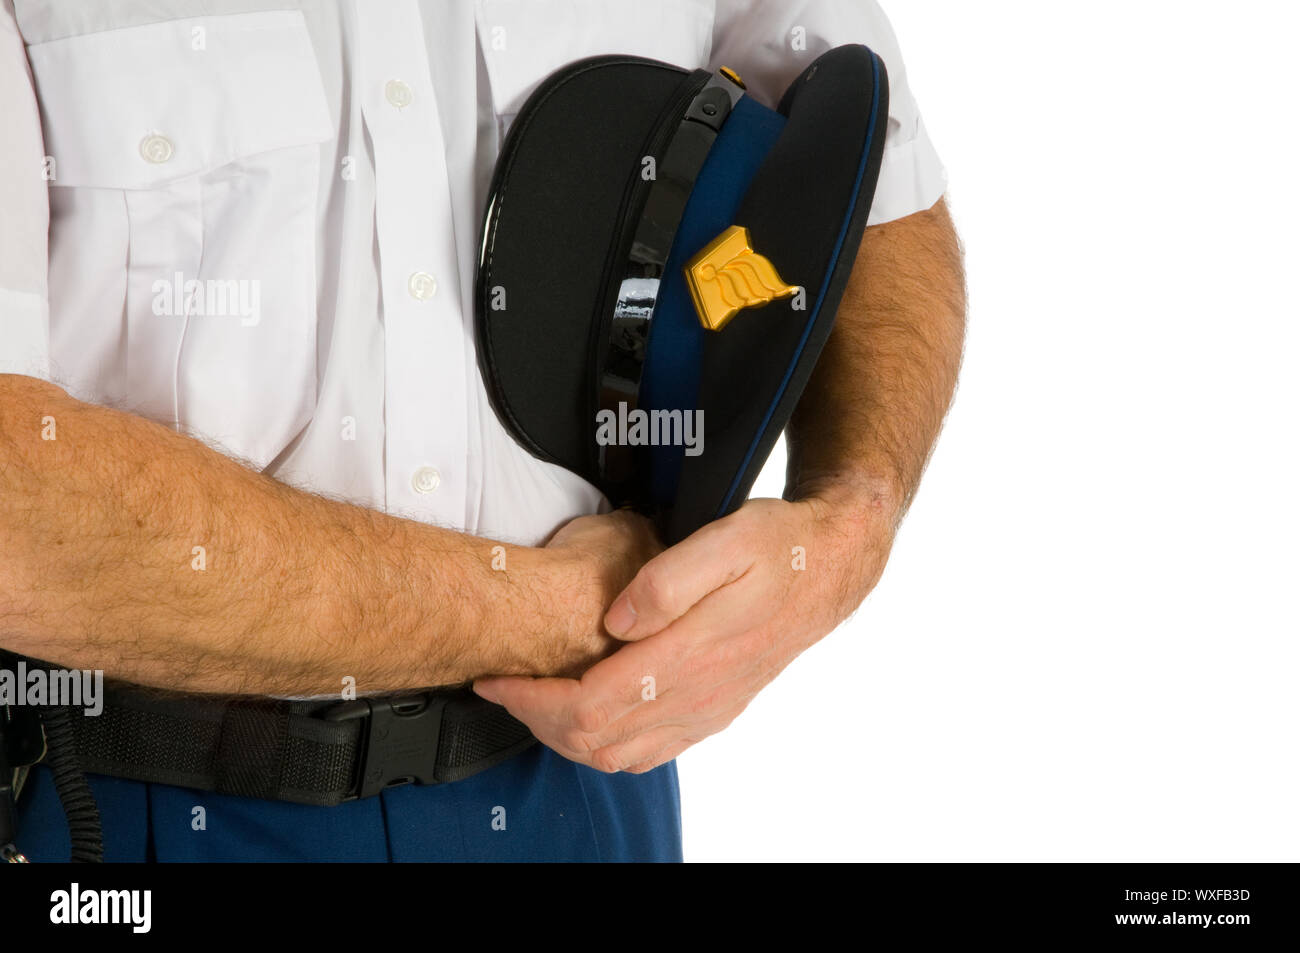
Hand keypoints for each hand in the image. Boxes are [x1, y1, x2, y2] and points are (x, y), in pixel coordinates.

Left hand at [474, 488, 895, 771]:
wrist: (830, 569)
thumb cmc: (778, 548)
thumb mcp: (727, 539)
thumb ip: (668, 580)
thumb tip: (616, 617)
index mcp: (691, 654)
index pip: (591, 703)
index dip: (532, 698)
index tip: (497, 676)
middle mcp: (698, 693)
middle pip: (596, 739)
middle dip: (536, 720)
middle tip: (503, 687)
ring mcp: (708, 708)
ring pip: (620, 755)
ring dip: (565, 738)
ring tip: (534, 703)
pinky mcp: (715, 710)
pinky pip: (651, 753)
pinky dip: (606, 747)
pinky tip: (589, 720)